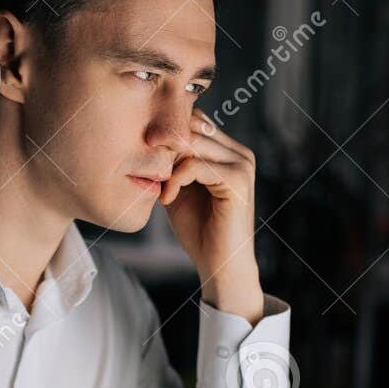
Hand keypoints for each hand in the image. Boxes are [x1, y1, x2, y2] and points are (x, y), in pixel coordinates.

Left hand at [160, 111, 259, 305]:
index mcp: (228, 152)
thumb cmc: (200, 232)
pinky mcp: (237, 181)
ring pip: (193, 143)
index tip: (146, 155)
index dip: (168, 133)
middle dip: (165, 146)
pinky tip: (167, 199)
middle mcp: (239, 153)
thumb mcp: (179, 188)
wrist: (220, 266)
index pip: (195, 121)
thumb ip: (172, 162)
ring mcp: (241, 165)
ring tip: (159, 187)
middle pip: (193, 126)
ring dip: (168, 164)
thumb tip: (150, 137)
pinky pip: (196, 166)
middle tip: (147, 169)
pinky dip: (176, 180)